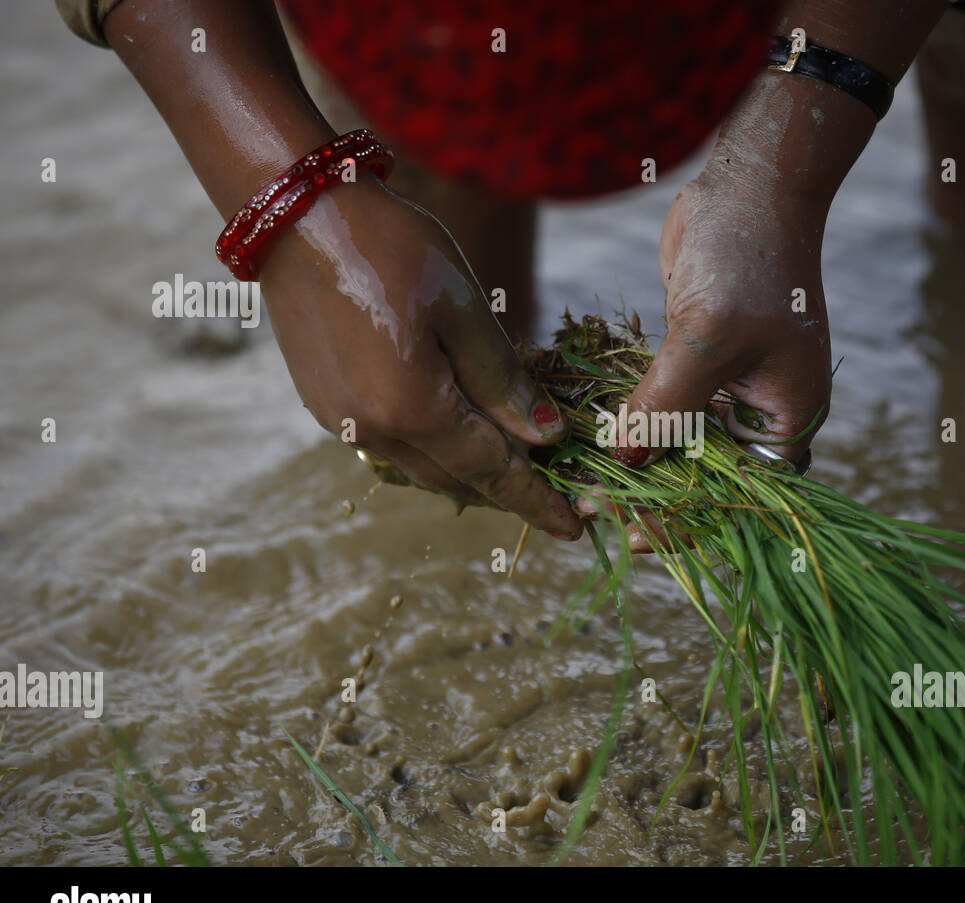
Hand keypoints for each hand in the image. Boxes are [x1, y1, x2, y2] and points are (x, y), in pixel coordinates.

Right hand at [258, 177, 582, 538]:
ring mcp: (341, 423)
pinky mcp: (325, 406)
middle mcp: (372, 431)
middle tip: (556, 493)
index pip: (492, 472)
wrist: (295, 216)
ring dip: (469, 471)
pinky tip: (457, 429)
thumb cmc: (390, 247)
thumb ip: (504, 380)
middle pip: (457, 480)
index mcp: (412, 408)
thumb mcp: (463, 307)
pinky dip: (433, 449)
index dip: (536, 501)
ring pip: (423, 468)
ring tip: (514, 462)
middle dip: (508, 490)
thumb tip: (545, 437)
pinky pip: (392, 446)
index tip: (573, 528)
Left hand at [575, 171, 832, 550]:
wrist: (751, 185)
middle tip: (591, 507)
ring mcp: (728, 386)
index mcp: (787, 418)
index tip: (634, 534)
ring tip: (581, 481)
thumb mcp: (707, 338)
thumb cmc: (749, 258)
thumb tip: (624, 461)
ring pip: (679, 444)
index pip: (742, 497)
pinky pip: (663, 407)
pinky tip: (591, 436)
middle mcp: (760, 411)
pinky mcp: (696, 361)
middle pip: (706, 478)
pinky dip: (632, 421)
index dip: (690, 521)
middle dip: (652, 495)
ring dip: (636, 460)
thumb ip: (666, 404)